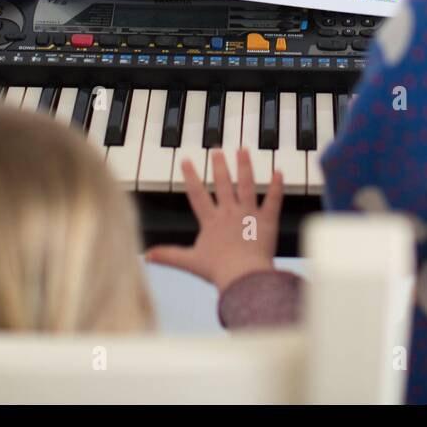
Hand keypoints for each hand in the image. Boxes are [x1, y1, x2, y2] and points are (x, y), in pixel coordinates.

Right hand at [145, 148, 282, 292]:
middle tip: (217, 149)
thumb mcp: (190, 262)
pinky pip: (273, 200)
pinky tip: (279, 172)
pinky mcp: (267, 221)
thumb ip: (169, 256)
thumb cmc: (219, 271)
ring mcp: (249, 214)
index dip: (191, 177)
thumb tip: (146, 256)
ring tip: (243, 150)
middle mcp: (229, 213)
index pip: (198, 194)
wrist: (243, 277)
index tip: (186, 160)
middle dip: (219, 165)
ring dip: (245, 166)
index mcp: (211, 221)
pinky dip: (277, 186)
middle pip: (223, 184)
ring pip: (246, 185)